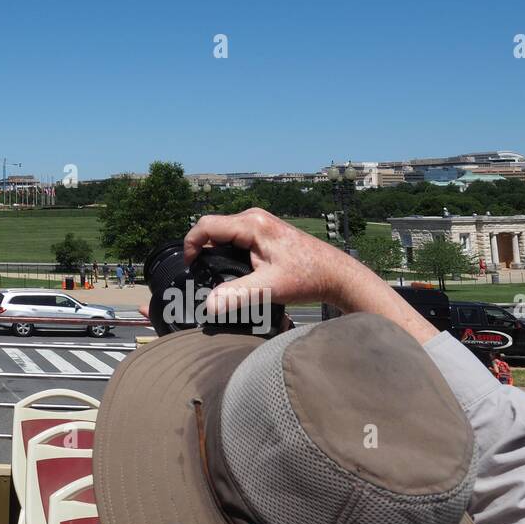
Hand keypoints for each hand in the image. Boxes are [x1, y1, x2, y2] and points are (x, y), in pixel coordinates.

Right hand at [182, 208, 437, 344]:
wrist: (336, 274)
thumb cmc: (308, 277)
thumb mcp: (270, 288)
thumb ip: (237, 295)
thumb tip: (209, 306)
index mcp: (252, 224)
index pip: (206, 225)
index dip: (190, 244)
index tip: (188, 266)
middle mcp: (253, 217)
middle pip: (213, 227)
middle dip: (202, 249)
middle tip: (200, 274)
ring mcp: (259, 223)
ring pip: (223, 232)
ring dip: (215, 251)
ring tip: (214, 274)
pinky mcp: (264, 231)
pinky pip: (235, 237)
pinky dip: (227, 251)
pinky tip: (232, 271)